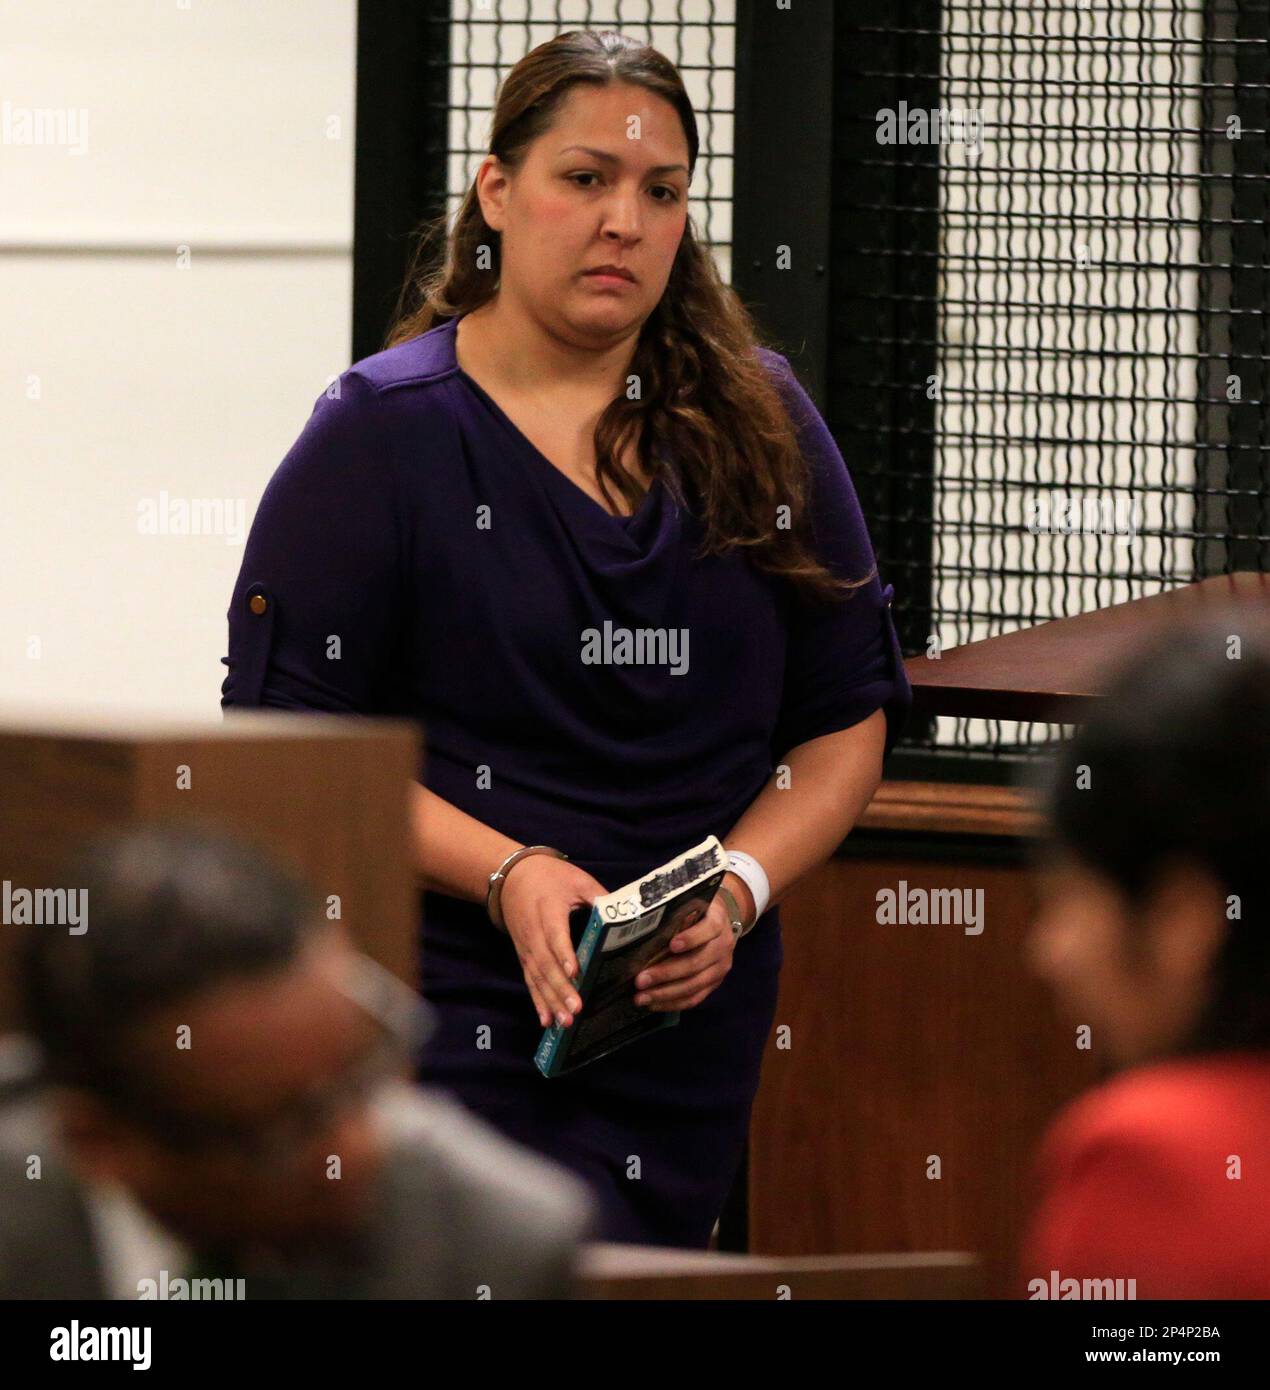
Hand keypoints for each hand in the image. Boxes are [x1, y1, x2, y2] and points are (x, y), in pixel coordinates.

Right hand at [500, 854, 607, 1029]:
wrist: (512, 877)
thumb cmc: (550, 877)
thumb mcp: (576, 879)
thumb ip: (599, 896)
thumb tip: (628, 912)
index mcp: (548, 911)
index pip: (556, 935)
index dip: (564, 954)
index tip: (575, 973)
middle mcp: (534, 933)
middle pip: (545, 964)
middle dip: (560, 988)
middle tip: (575, 1009)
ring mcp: (526, 947)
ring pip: (537, 977)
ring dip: (550, 1001)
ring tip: (565, 1021)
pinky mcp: (524, 956)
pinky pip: (530, 981)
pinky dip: (538, 1002)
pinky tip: (546, 1021)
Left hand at [631, 873, 752, 1012]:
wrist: (720, 921)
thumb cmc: (696, 910)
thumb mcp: (690, 902)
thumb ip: (674, 912)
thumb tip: (639, 921)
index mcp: (718, 921)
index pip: (708, 929)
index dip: (691, 938)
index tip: (671, 944)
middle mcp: (723, 946)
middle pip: (696, 963)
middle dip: (666, 973)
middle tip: (640, 980)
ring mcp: (720, 968)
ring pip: (694, 985)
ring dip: (665, 994)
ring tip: (641, 997)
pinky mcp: (715, 984)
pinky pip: (694, 999)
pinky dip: (672, 1003)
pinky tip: (653, 1004)